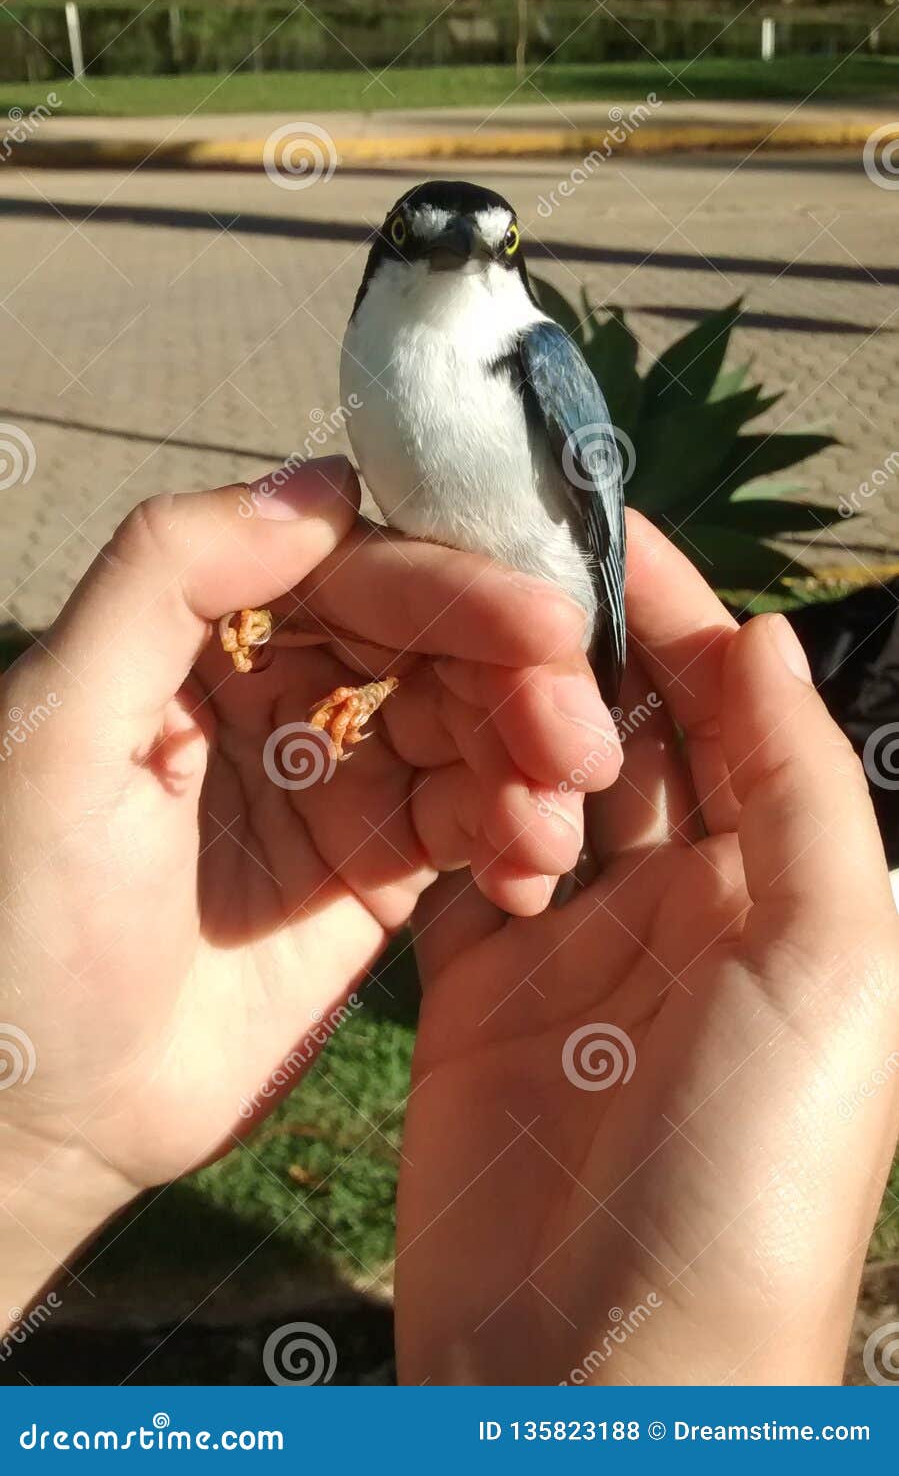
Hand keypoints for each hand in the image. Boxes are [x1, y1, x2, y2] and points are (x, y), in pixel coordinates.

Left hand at [0, 459, 619, 1314]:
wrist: (37, 1117)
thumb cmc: (15, 918)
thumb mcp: (62, 725)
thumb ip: (170, 576)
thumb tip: (326, 485)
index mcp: (199, 632)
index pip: (352, 571)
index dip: (453, 586)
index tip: (545, 621)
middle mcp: (275, 690)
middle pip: (431, 641)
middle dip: (517, 676)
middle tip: (577, 735)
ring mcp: (331, 779)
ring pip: (469, 726)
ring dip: (532, 758)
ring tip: (555, 819)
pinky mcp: (373, 870)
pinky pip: (472, 822)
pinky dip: (518, 830)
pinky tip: (534, 865)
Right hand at [395, 513, 898, 1385]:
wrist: (608, 1367)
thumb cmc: (755, 1169)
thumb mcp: (836, 959)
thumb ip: (805, 785)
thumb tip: (762, 632)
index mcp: (786, 884)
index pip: (725, 707)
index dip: (669, 611)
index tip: (596, 523)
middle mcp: (687, 904)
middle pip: (628, 733)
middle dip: (570, 647)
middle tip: (493, 566)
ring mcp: (578, 948)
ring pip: (536, 786)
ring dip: (497, 720)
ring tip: (443, 646)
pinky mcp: (481, 993)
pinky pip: (458, 866)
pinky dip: (440, 806)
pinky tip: (408, 746)